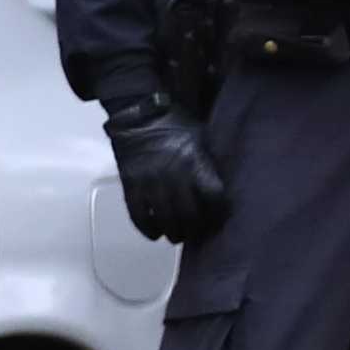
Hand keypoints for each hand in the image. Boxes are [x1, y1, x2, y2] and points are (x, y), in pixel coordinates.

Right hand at [103, 94, 228, 244]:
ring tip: (176, 235)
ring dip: (173, 232)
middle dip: (194, 228)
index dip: (219, 212)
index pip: (214, 196)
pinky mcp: (130, 184)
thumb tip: (217, 192)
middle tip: (195, 232)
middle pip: (189, 214)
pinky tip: (154, 233)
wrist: (140, 114)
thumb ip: (208, 165)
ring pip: (165, 218)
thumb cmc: (176, 125)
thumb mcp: (201, 140)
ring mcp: (149, 181)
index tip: (219, 218)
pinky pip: (138, 214)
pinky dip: (146, 228)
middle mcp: (173, 174)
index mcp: (195, 162)